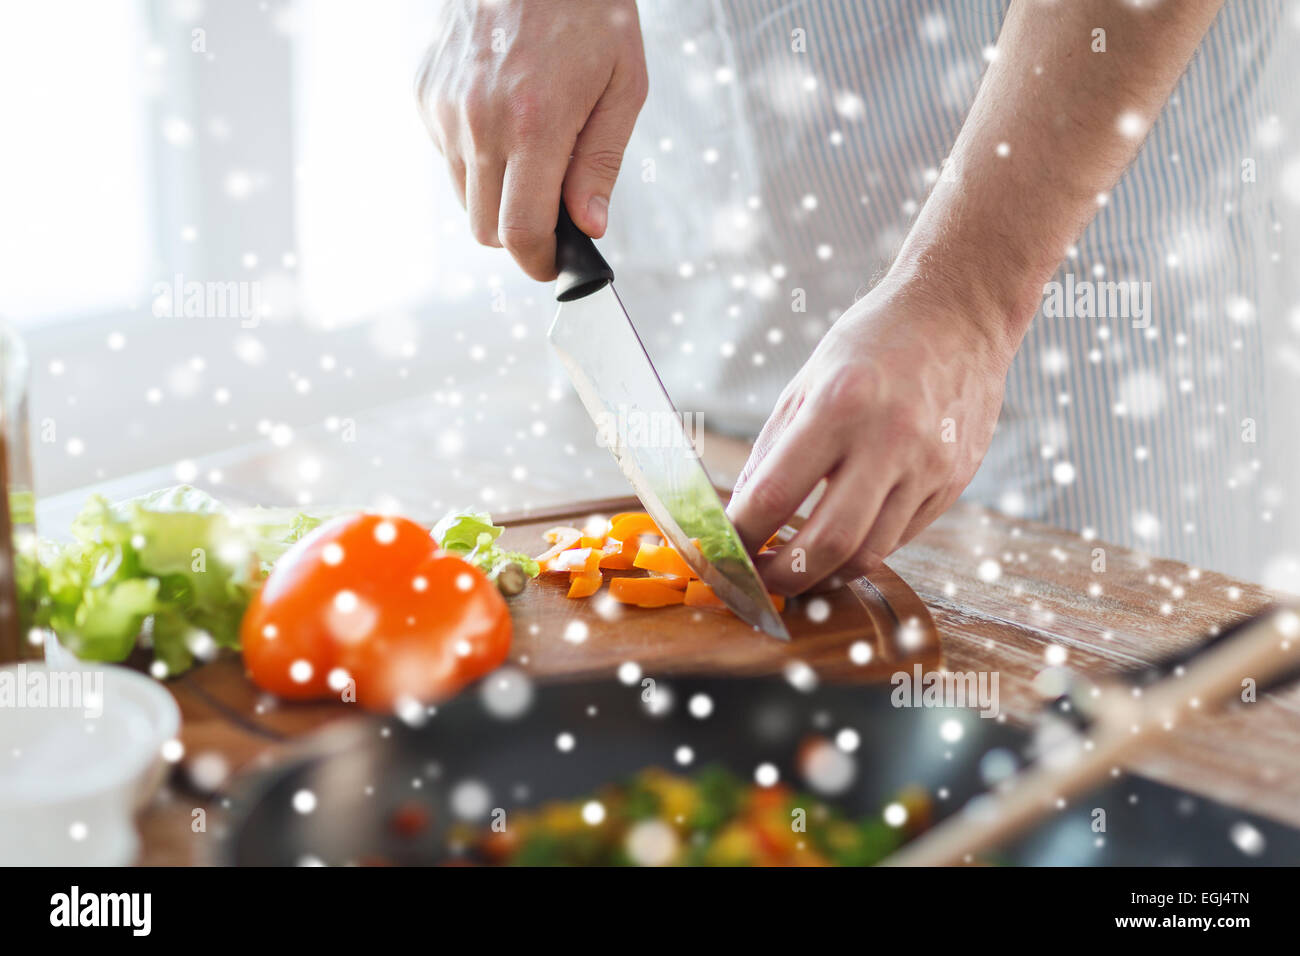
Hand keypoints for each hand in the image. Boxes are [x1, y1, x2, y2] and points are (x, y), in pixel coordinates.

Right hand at [415, 0, 647, 278]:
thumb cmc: (589, 10)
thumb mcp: (623, 85)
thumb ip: (601, 163)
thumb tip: (589, 227)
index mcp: (535, 124)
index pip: (520, 232)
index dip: (538, 262)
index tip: (552, 264)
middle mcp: (480, 121)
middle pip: (485, 228)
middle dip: (519, 235)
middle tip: (552, 213)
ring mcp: (445, 108)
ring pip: (464, 196)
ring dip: (496, 194)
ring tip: (531, 148)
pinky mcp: (425, 94)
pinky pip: (447, 155)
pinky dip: (475, 155)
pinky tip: (503, 114)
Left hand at [727, 277, 1012, 594]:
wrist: (960, 313)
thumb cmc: (873, 342)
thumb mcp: (808, 381)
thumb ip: (772, 450)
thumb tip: (741, 515)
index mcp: (839, 405)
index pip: (775, 494)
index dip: (740, 536)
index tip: (722, 552)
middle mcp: (889, 440)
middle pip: (828, 543)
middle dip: (783, 577)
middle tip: (757, 582)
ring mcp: (928, 466)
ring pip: (870, 554)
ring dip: (822, 575)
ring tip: (794, 571)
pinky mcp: (952, 483)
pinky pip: (899, 538)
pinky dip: (861, 551)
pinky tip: (840, 542)